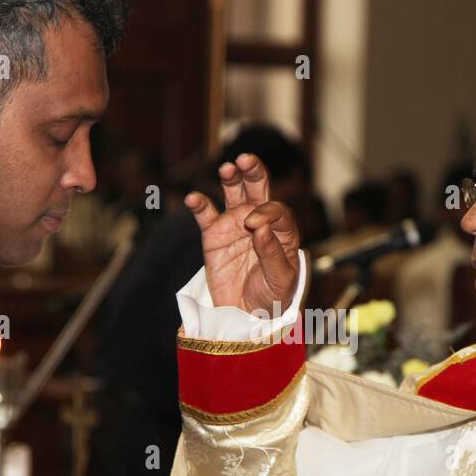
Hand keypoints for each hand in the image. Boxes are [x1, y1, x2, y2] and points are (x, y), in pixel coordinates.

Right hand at [185, 153, 300, 313]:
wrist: (246, 316)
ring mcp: (235, 224)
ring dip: (231, 178)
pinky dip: (199, 203)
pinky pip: (206, 213)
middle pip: (259, 188)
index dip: (266, 212)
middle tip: (246, 160)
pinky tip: (193, 198)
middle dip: (254, 171)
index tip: (254, 225)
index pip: (276, 210)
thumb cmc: (271, 297)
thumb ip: (272, 252)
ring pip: (234, 193)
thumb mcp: (280, 279)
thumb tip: (259, 226)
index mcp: (282, 231)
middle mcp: (260, 221)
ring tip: (227, 169)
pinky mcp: (214, 234)